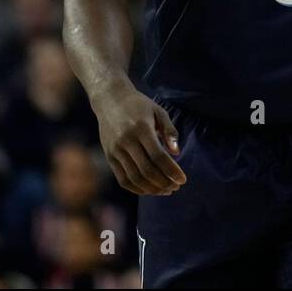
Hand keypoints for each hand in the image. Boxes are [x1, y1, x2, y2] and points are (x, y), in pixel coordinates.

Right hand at [91, 79, 185, 195]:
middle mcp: (126, 140)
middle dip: (164, 182)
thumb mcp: (158, 111)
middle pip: (147, 170)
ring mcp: (115, 150)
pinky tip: (149, 190)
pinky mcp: (109, 156)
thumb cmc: (138, 105)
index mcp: (141, 128)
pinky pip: (122, 179)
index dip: (172, 171)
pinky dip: (137, 188)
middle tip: (175, 187)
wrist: (110, 99)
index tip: (182, 180)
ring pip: (134, 177)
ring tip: (165, 190)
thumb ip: (169, 131)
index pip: (158, 156)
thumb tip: (177, 153)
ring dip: (152, 188)